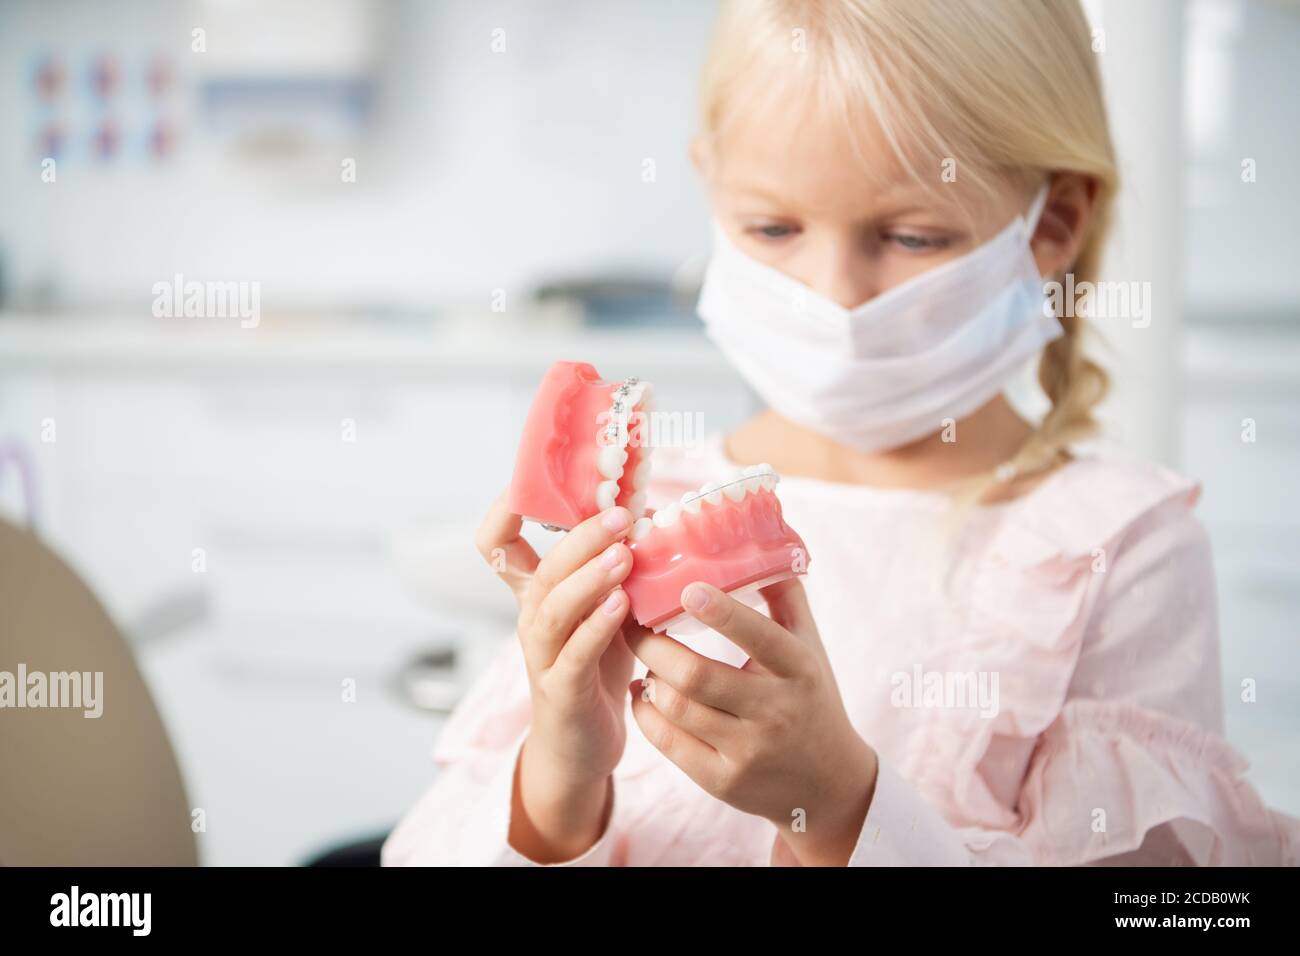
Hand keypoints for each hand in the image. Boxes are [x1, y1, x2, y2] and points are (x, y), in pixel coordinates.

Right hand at [476, 493, 636, 860]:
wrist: (583, 747)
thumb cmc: (598, 669)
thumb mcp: (606, 611)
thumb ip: (618, 570)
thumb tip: (653, 516)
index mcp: (537, 594)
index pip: (498, 545)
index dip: (503, 511)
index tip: (530, 480)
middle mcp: (531, 620)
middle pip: (541, 568)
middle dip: (580, 538)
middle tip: (620, 515)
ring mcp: (542, 656)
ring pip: (554, 608)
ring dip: (589, 577)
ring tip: (624, 555)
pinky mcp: (561, 691)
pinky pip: (575, 653)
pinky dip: (597, 626)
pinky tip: (622, 605)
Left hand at [624, 578, 877, 865]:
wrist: (828, 784)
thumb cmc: (811, 697)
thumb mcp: (809, 646)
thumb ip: (784, 592)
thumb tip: (759, 532)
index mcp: (798, 670)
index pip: (759, 636)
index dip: (722, 613)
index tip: (686, 588)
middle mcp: (775, 712)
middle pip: (698, 675)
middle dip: (653, 644)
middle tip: (632, 620)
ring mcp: (747, 751)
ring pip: (676, 707)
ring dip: (648, 674)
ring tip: (644, 654)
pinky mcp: (723, 781)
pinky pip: (668, 742)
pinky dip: (645, 710)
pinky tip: (642, 690)